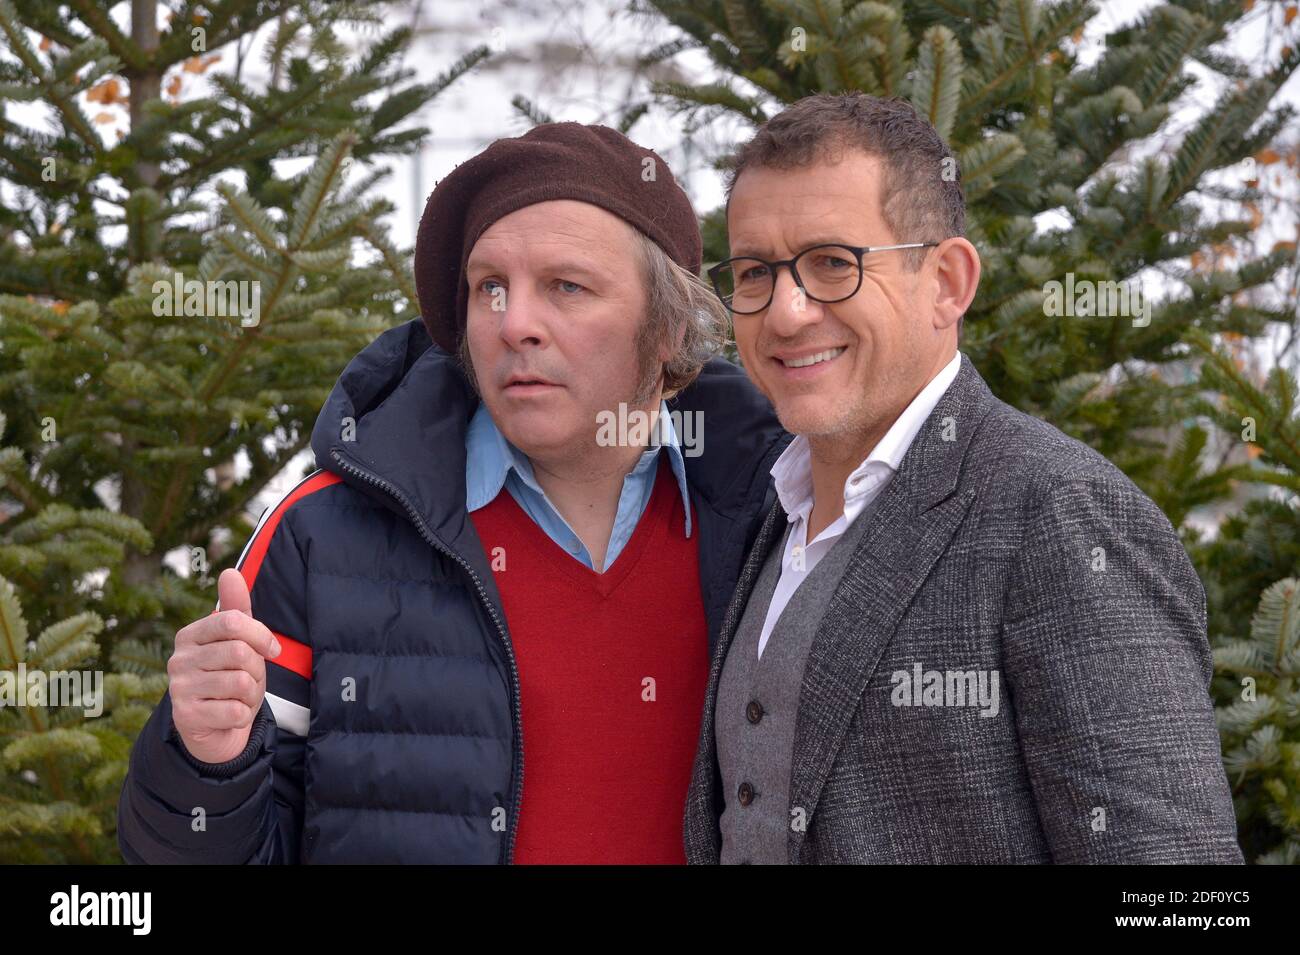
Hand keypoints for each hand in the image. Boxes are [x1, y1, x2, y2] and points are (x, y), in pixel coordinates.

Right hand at [168, 568, 281, 763]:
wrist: (213, 727)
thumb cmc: (229, 676)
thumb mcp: (237, 642)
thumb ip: (237, 608)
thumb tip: (229, 572)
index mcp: (190, 635)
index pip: (233, 621)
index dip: (261, 635)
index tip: (272, 650)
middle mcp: (178, 659)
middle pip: (241, 653)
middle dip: (258, 670)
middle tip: (251, 680)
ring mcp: (179, 688)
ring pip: (241, 683)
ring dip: (252, 695)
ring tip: (240, 698)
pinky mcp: (186, 716)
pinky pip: (235, 711)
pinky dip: (243, 715)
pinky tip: (231, 714)